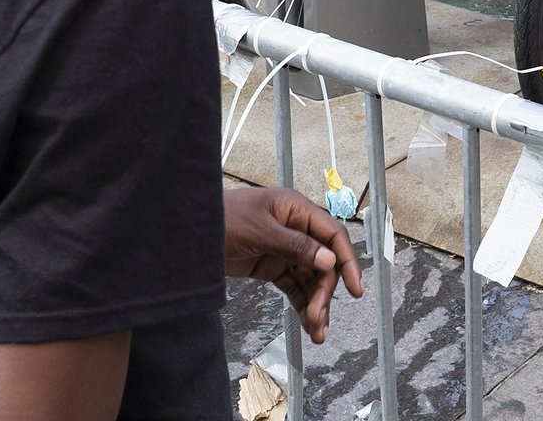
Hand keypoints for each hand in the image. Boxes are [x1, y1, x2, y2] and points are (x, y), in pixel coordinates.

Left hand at [224, 185, 364, 341]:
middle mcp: (295, 228)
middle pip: (323, 263)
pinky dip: (301, 304)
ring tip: (316, 332)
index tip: (355, 290)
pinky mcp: (271, 265)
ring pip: (310, 279)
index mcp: (296, 210)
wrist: (186, 230)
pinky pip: (293, 286)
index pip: (332, 236)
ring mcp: (284, 248)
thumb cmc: (220, 218)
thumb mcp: (258, 230)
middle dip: (323, 293)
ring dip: (315, 304)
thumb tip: (328, 260)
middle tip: (318, 319)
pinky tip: (306, 323)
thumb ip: (294, 245)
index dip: (347, 262)